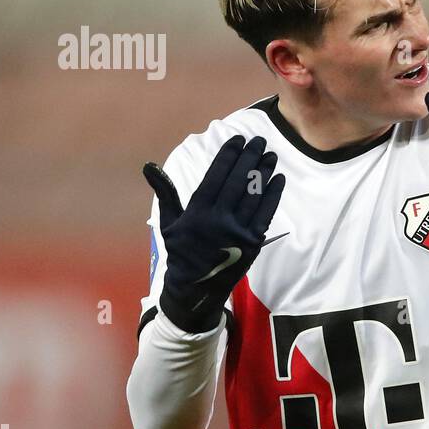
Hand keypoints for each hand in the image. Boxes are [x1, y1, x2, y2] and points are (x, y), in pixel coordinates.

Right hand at [144, 135, 285, 332]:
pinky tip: (278, 178)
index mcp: (197, 212)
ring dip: (264, 172)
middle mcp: (218, 219)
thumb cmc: (181, 252)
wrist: (196, 288)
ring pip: (254, 194)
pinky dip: (273, 195)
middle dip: (250, 157)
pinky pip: (265, 213)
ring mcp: (238, 231)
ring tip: (270, 155)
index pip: (216, 176)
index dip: (228, 155)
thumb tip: (150, 167)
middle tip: (259, 140)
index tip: (238, 140)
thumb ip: (166, 193)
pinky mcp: (253, 241)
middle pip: (239, 181)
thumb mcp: (168, 223)